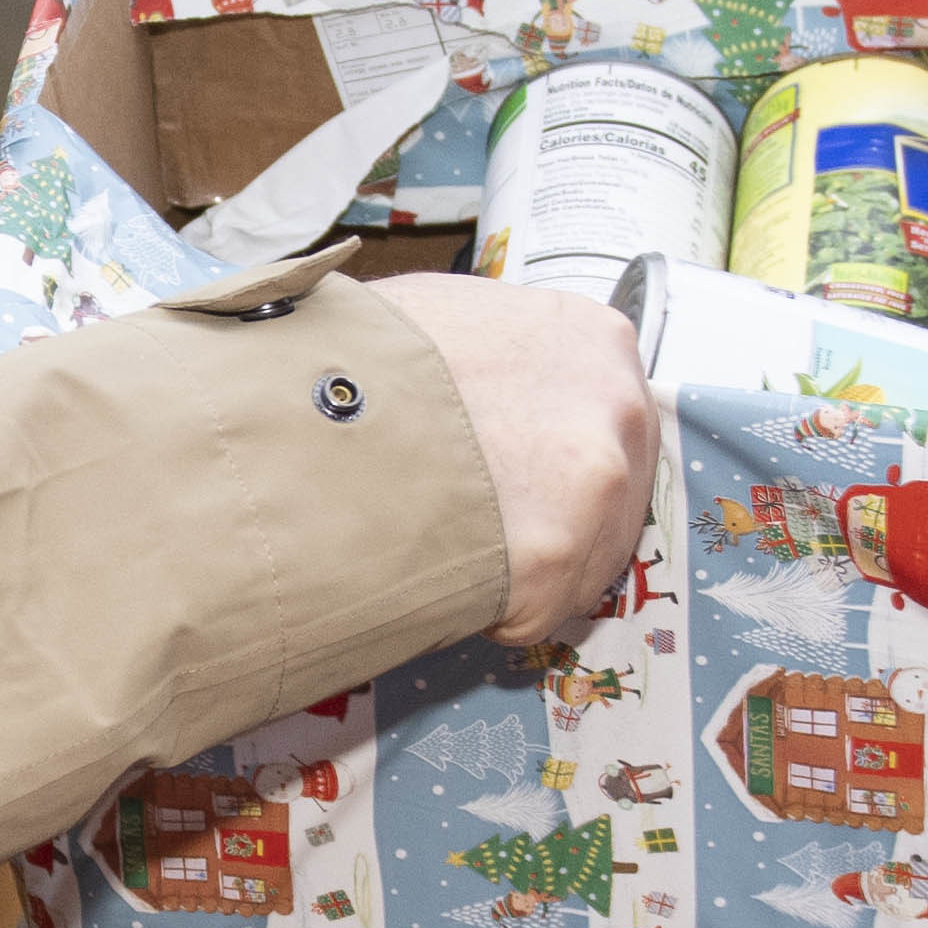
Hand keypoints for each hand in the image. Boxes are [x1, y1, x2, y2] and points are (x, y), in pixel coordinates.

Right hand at [393, 270, 656, 652]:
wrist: (310, 408)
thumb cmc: (365, 354)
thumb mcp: (453, 315)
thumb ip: (508, 351)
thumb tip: (504, 382)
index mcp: (596, 339)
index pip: (611, 421)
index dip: (559, 460)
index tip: (522, 477)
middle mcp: (617, 405)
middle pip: (614, 497)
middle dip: (554, 520)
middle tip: (484, 520)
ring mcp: (596, 486)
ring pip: (584, 563)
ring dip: (524, 568)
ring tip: (452, 540)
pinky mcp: (556, 558)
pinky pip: (536, 612)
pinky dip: (492, 610)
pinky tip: (441, 567)